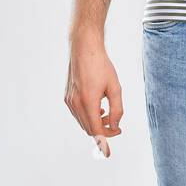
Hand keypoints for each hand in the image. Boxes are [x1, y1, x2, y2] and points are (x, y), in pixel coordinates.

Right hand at [65, 34, 122, 157]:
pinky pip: (78, 114)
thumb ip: (117, 109)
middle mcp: (75, 103)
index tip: (118, 133)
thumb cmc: (101, 66)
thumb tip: (115, 126)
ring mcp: (69, 101)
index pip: (97, 130)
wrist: (84, 49)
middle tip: (116, 126)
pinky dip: (88, 116)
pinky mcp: (67, 97)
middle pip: (89, 129)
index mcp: (88, 102)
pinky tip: (98, 108)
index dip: (108, 137)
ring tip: (107, 114)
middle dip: (103, 131)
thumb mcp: (115, 87)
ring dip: (95, 123)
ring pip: (83, 123)